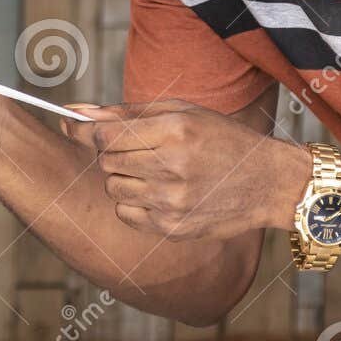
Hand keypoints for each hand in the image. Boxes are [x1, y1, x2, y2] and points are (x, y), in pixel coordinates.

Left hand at [65, 100, 305, 239]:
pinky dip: (134, 202)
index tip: (95, 131)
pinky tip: (160, 192)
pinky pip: (126, 214)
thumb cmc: (222, 139)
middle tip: (139, 148)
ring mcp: (172, 202)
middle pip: (106, 161)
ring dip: (123, 177)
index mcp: (175, 131)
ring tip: (153, 170)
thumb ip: (125, 112)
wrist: (267, 183)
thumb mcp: (182, 112)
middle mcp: (172, 167)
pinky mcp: (173, 228)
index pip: (104, 135)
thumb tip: (72, 113)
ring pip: (113, 188)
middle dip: (112, 153)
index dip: (92, 132)